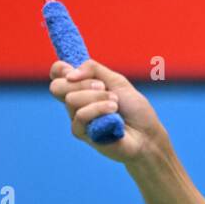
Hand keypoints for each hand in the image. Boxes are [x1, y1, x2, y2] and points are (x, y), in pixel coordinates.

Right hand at [48, 59, 164, 162]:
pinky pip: (80, 115)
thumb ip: (93, 69)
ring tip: (115, 105)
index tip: (72, 71)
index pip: (57, 73)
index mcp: (82, 87)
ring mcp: (76, 118)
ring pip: (71, 99)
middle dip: (84, 83)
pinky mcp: (80, 133)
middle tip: (103, 87)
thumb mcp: (117, 81)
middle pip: (57, 86)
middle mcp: (75, 102)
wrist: (146, 134)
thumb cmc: (134, 109)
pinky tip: (113, 115)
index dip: (61, 69)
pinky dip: (99, 110)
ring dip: (98, 98)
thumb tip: (69, 74)